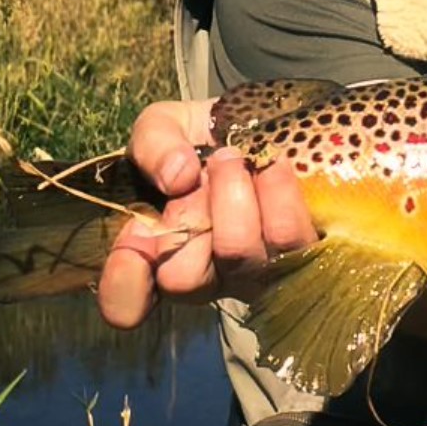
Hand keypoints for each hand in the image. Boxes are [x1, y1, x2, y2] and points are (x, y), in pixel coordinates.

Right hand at [97, 99, 317, 328]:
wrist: (277, 125)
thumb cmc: (210, 136)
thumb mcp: (167, 125)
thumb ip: (153, 143)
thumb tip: (177, 177)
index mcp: (160, 250)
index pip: (127, 300)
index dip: (124, 284)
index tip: (133, 242)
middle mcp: (207, 273)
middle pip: (184, 276)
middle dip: (189, 213)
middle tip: (204, 170)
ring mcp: (256, 271)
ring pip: (239, 252)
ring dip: (234, 194)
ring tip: (239, 158)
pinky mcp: (302, 256)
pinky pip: (290, 238)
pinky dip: (278, 192)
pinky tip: (275, 165)